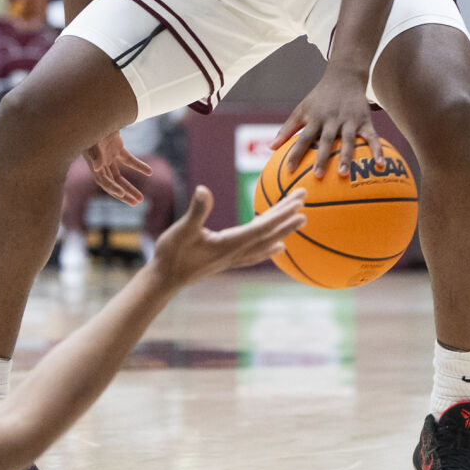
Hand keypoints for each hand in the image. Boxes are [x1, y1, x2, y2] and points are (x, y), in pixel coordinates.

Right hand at [82, 131, 150, 205]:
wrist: (97, 109)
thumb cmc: (92, 125)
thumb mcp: (92, 140)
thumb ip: (95, 154)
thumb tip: (99, 168)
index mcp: (93, 163)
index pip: (103, 180)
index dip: (112, 188)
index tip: (123, 194)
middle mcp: (100, 163)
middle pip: (112, 183)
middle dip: (123, 194)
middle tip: (136, 203)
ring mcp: (108, 155)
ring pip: (120, 176)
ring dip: (130, 187)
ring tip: (141, 199)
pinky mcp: (116, 148)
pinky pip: (128, 160)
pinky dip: (138, 166)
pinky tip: (149, 172)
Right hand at [150, 185, 305, 290]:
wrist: (165, 280)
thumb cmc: (171, 254)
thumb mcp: (182, 230)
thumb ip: (196, 211)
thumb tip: (204, 190)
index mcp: (229, 243)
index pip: (262, 226)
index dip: (281, 213)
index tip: (297, 201)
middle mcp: (236, 251)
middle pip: (269, 232)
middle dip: (288, 215)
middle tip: (304, 198)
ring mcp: (233, 258)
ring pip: (265, 242)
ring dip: (284, 229)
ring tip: (301, 220)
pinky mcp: (227, 260)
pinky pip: (256, 253)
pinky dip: (270, 247)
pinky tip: (279, 248)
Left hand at [274, 66, 378, 180]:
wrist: (344, 77)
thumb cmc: (319, 98)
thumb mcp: (301, 110)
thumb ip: (287, 129)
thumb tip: (270, 148)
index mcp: (315, 118)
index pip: (303, 138)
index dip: (296, 153)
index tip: (289, 169)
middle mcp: (332, 119)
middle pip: (326, 140)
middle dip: (321, 158)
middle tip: (317, 176)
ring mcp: (349, 120)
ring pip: (348, 140)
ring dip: (346, 157)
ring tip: (343, 174)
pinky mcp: (365, 121)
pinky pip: (372, 137)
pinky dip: (377, 150)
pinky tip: (379, 165)